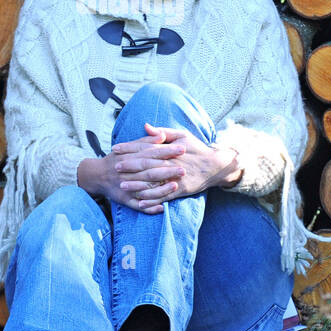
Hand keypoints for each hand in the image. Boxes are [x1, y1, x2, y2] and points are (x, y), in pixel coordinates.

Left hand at [111, 124, 233, 210]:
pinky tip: (140, 203)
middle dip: (129, 167)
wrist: (215, 165)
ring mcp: (174, 178)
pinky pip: (163, 196)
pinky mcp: (180, 190)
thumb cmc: (197, 149)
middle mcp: (170, 164)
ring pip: (153, 183)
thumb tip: (146, 126)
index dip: (129, 148)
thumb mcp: (182, 135)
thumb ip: (163, 132)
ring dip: (137, 185)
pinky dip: (152, 201)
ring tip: (122, 187)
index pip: (145, 148)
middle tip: (115, 167)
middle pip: (146, 165)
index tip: (116, 148)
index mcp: (169, 149)